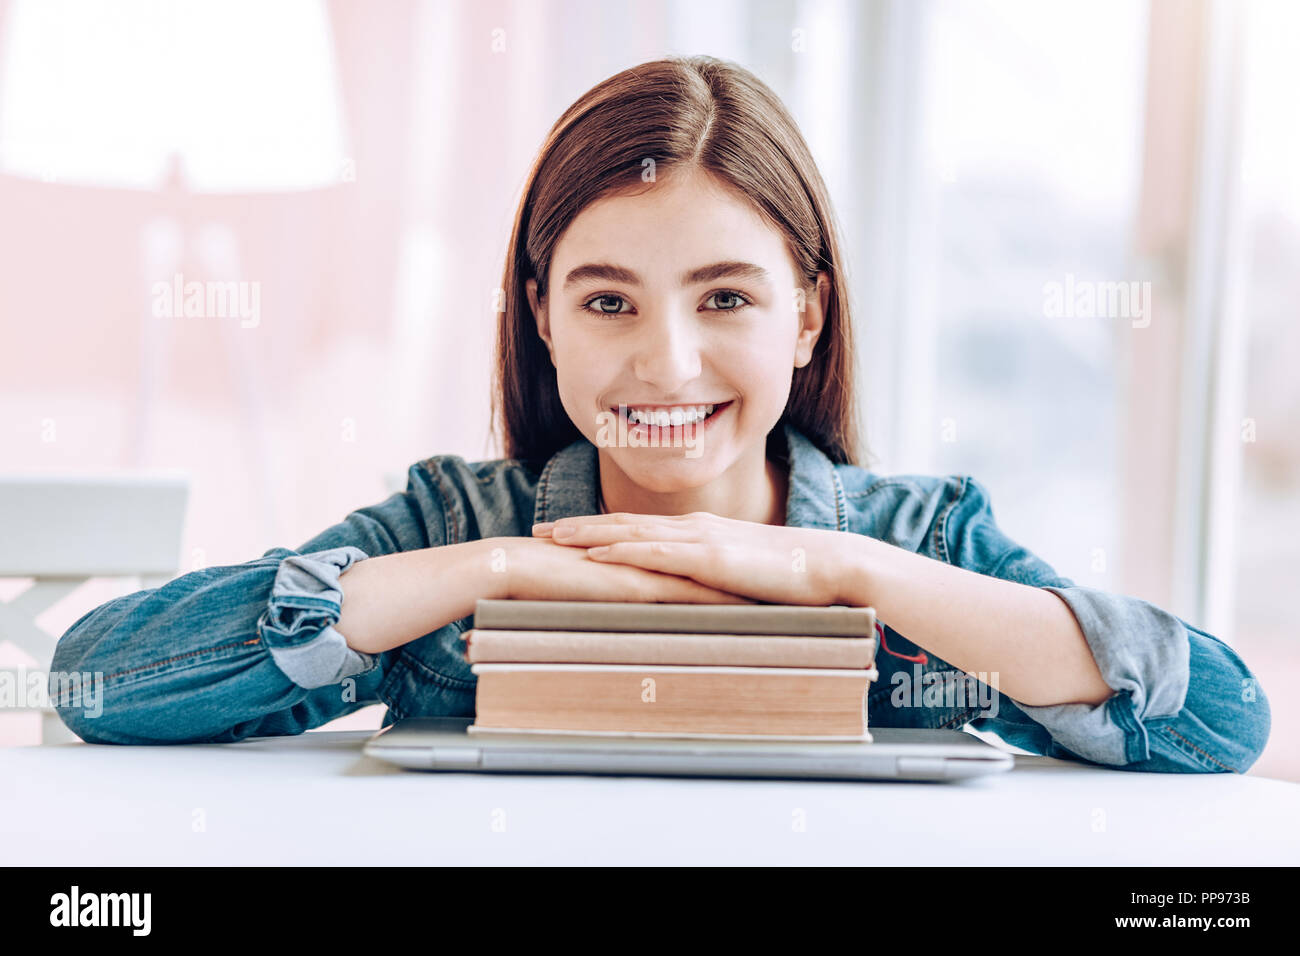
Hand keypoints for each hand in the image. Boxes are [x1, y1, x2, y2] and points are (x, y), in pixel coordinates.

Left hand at [532, 512, 859, 605]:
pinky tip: (595, 554)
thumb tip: (697, 599)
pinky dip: (621, 551)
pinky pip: (656, 553)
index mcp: (700, 532)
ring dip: (588, 534)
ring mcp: (700, 539)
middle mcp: (693, 528)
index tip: (565, 533)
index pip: (639, 527)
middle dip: (578, 527)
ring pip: (631, 533)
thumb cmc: (793, 575)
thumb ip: (717, 581)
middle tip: (539, 532)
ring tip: (552, 538)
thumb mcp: (744, 576)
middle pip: (623, 524)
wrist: (828, 565)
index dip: (599, 528)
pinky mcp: (709, 558)